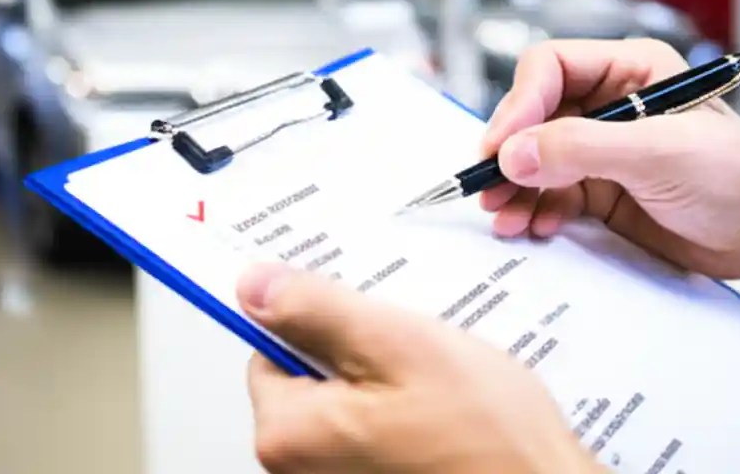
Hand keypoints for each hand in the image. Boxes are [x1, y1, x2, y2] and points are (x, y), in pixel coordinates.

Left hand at [237, 264, 601, 473]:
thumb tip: (254, 284)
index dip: (323, 321)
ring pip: (351, 401)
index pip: (270, 348)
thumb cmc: (485, 437)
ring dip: (390, 379)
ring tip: (441, 382)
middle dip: (362, 351)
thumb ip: (318, 311)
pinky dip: (406, 411)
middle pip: (311, 377)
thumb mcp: (398, 344)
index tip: (366, 314)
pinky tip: (446, 409)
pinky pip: (377, 430)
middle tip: (416, 350)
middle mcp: (302, 470)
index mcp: (290, 435)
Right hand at [482, 39, 739, 279]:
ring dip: (516, 188)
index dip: (519, 105)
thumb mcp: (657, 154)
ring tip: (505, 218)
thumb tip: (514, 153)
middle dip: (509, 154)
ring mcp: (606, 151)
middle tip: (488, 191)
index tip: (501, 149)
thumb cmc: (737, 176)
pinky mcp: (606, 192)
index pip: (551, 70)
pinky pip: (554, 195)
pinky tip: (535, 227)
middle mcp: (612, 104)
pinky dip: (537, 210)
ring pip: (538, 161)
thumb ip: (582, 148)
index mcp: (631, 70)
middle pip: (535, 117)